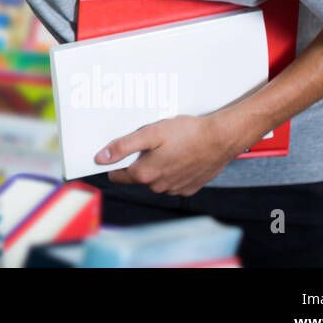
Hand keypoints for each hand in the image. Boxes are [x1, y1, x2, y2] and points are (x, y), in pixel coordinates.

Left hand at [95, 113, 246, 196]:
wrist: (221, 139)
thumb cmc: (187, 133)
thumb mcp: (150, 133)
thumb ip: (123, 146)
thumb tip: (101, 158)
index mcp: (146, 174)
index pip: (118, 176)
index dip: (114, 164)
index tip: (115, 153)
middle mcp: (159, 187)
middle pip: (138, 176)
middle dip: (139, 161)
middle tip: (150, 143)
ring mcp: (175, 189)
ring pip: (156, 179)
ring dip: (157, 166)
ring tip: (168, 147)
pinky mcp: (190, 187)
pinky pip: (173, 181)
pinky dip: (172, 170)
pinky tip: (179, 155)